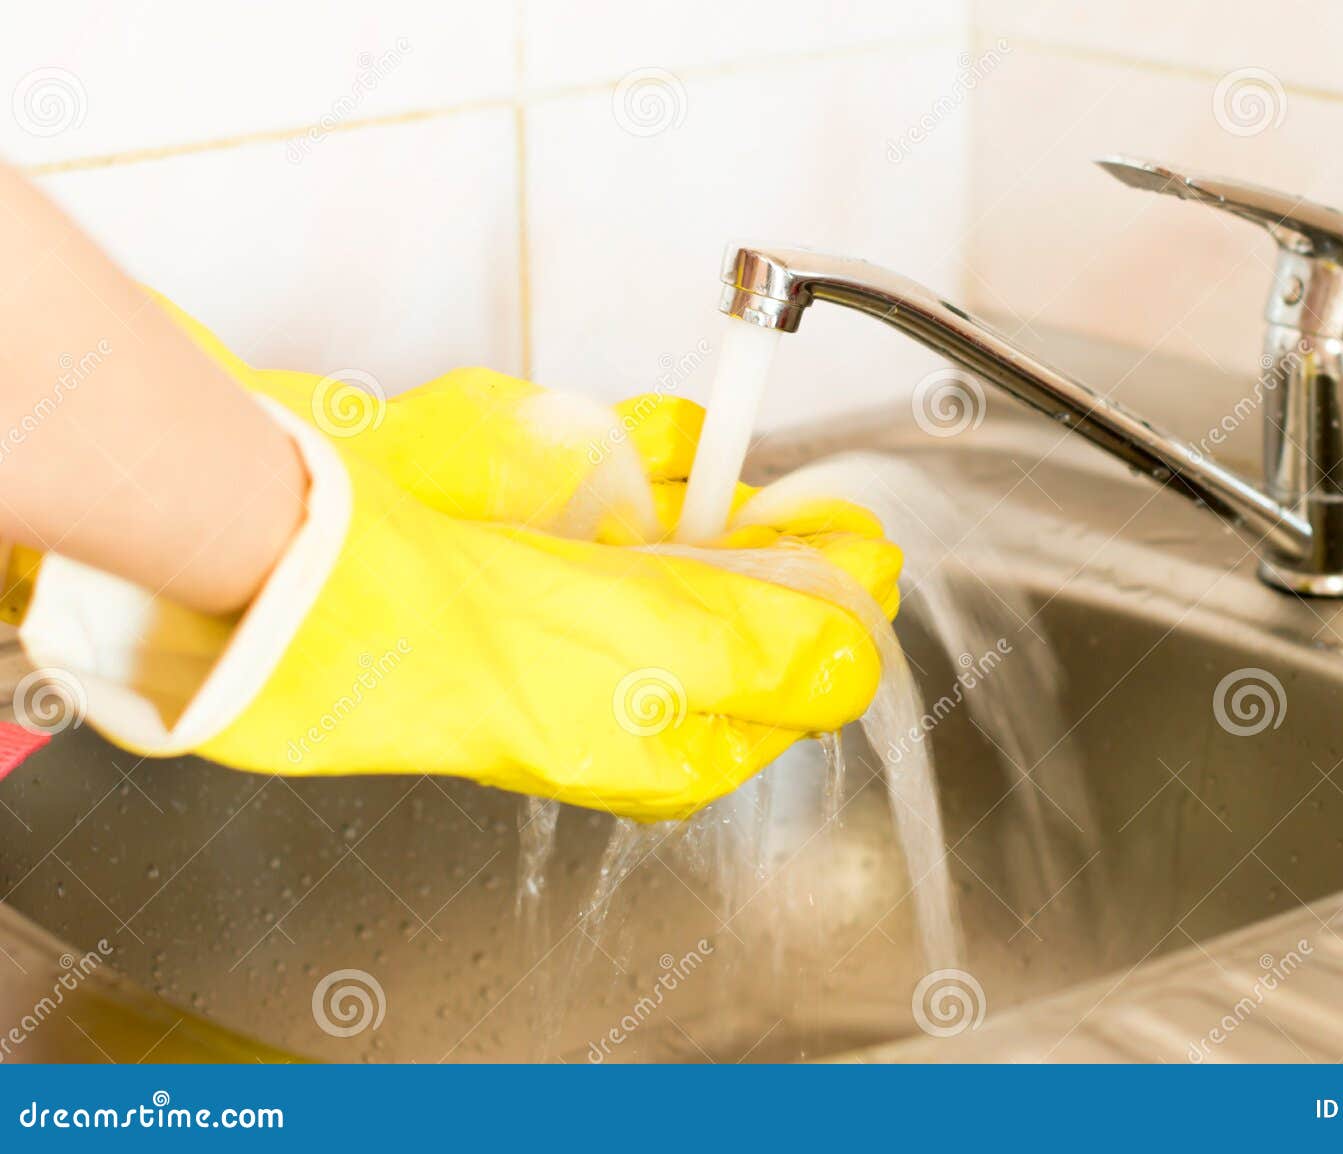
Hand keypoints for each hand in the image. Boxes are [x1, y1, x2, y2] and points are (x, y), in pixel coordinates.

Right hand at [143, 300, 900, 819]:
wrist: (323, 554)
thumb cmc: (484, 642)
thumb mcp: (669, 657)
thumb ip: (779, 655)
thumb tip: (858, 661)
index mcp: (666, 741)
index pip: (789, 688)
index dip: (838, 619)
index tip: (871, 556)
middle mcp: (631, 670)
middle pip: (751, 606)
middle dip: (795, 553)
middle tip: (838, 514)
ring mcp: (585, 585)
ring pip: (696, 532)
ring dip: (735, 498)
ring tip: (764, 484)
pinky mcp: (545, 511)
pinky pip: (633, 471)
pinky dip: (663, 450)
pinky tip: (687, 443)